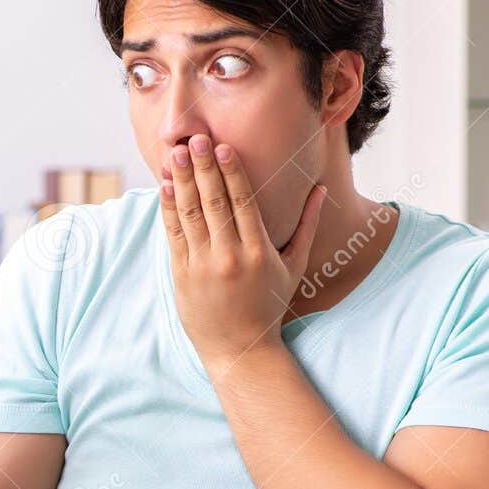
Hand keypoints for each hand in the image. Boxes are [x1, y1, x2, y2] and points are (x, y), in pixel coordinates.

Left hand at [161, 134, 325, 366]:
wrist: (240, 349)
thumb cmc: (270, 306)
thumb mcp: (295, 267)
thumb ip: (307, 226)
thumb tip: (322, 189)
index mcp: (258, 251)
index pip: (242, 202)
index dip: (231, 172)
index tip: (223, 146)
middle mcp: (229, 256)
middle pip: (213, 202)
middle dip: (202, 167)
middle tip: (193, 139)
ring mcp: (202, 266)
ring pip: (189, 214)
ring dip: (182, 181)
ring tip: (175, 154)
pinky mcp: (182, 275)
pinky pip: (174, 234)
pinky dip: (169, 208)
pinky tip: (167, 185)